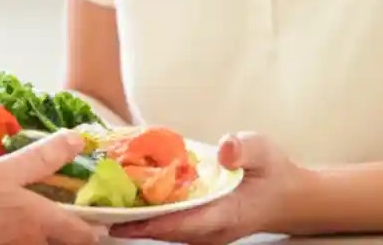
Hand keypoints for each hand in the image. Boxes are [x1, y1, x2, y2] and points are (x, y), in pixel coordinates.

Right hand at [0, 129, 103, 244]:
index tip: (94, 224)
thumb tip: (76, 139)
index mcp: (38, 220)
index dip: (92, 231)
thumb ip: (39, 157)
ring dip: (41, 238)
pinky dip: (16, 241)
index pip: (83, 235)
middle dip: (69, 237)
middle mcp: (31, 244)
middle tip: (65, 226)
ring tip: (26, 227)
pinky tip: (0, 235)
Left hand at [109, 132, 307, 244]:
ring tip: (100, 202)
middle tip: (94, 207)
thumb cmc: (274, 172)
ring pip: (163, 231)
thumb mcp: (264, 151)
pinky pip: (168, 225)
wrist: (288, 196)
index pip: (181, 224)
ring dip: (134, 219)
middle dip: (130, 221)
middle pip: (163, 232)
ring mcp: (204, 234)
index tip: (119, 219)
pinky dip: (146, 213)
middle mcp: (210, 232)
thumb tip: (225, 149)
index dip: (149, 223)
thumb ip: (245, 148)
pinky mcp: (198, 229)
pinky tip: (124, 198)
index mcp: (225, 215)